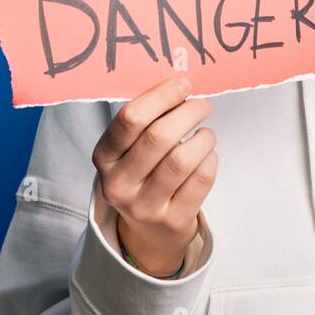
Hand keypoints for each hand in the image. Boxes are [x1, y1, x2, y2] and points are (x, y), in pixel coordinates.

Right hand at [91, 75, 218, 276]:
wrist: (148, 230)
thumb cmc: (143, 174)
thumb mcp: (130, 149)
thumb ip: (148, 120)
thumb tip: (181, 87)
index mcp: (104, 157)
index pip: (130, 119)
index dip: (161, 96)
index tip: (184, 84)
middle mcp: (119, 184)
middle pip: (158, 137)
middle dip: (188, 112)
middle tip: (203, 104)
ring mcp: (144, 206)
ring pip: (182, 160)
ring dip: (203, 138)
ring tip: (207, 134)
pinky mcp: (172, 220)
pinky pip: (201, 180)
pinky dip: (211, 160)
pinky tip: (208, 155)